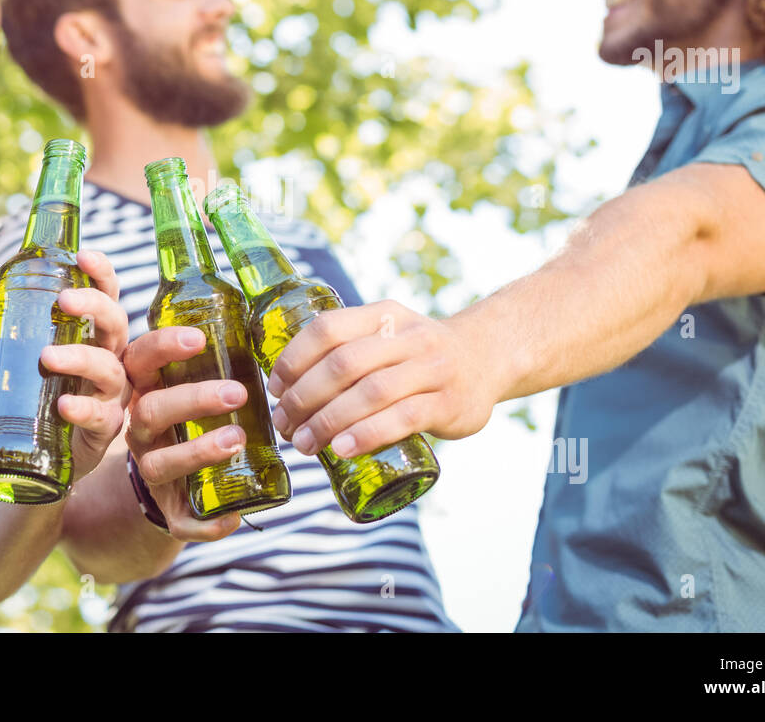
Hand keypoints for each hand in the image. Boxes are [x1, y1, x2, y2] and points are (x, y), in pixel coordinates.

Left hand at [0, 249, 131, 482]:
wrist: (38, 456)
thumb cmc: (33, 397)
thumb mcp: (5, 365)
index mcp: (92, 334)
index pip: (107, 294)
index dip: (101, 272)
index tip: (83, 255)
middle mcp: (109, 358)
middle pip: (117, 322)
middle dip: (95, 305)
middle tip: (64, 301)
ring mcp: (111, 393)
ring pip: (110, 368)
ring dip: (81, 357)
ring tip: (47, 358)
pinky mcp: (105, 428)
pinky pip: (102, 415)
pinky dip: (83, 408)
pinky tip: (63, 405)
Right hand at [120, 327, 250, 541]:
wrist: (174, 483)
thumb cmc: (194, 418)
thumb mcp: (192, 384)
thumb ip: (216, 359)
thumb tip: (263, 325)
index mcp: (146, 390)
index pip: (140, 360)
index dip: (162, 347)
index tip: (199, 339)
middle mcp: (140, 429)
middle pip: (150, 411)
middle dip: (192, 400)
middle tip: (238, 393)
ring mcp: (151, 470)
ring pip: (160, 464)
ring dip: (197, 451)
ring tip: (236, 440)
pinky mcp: (169, 509)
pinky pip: (181, 522)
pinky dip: (207, 524)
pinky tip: (233, 516)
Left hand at [266, 299, 496, 457]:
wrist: (488, 357)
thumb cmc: (418, 354)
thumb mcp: (387, 334)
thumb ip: (347, 348)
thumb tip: (284, 389)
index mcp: (383, 314)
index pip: (328, 329)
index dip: (294, 359)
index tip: (276, 388)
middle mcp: (408, 336)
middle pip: (344, 364)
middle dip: (304, 397)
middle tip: (285, 424)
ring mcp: (432, 368)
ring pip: (371, 393)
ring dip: (329, 421)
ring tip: (304, 444)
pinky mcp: (448, 403)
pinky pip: (403, 419)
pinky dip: (367, 435)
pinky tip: (342, 450)